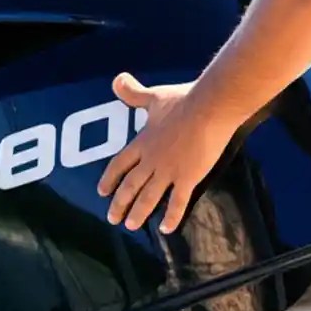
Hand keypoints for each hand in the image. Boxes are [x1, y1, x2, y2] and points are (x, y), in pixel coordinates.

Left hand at [97, 73, 238, 233]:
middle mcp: (151, 159)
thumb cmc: (183, 100)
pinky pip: (177, 202)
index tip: (102, 192)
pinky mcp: (188, 177)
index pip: (120, 164)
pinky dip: (171, 217)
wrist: (209, 106)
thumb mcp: (153, 96)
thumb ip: (133, 93)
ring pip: (149, 197)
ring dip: (138, 213)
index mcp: (143, 142)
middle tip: (113, 218)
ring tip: (131, 225)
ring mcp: (168, 170)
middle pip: (130, 185)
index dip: (110, 179)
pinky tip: (166, 229)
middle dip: (119, 203)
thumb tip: (116, 80)